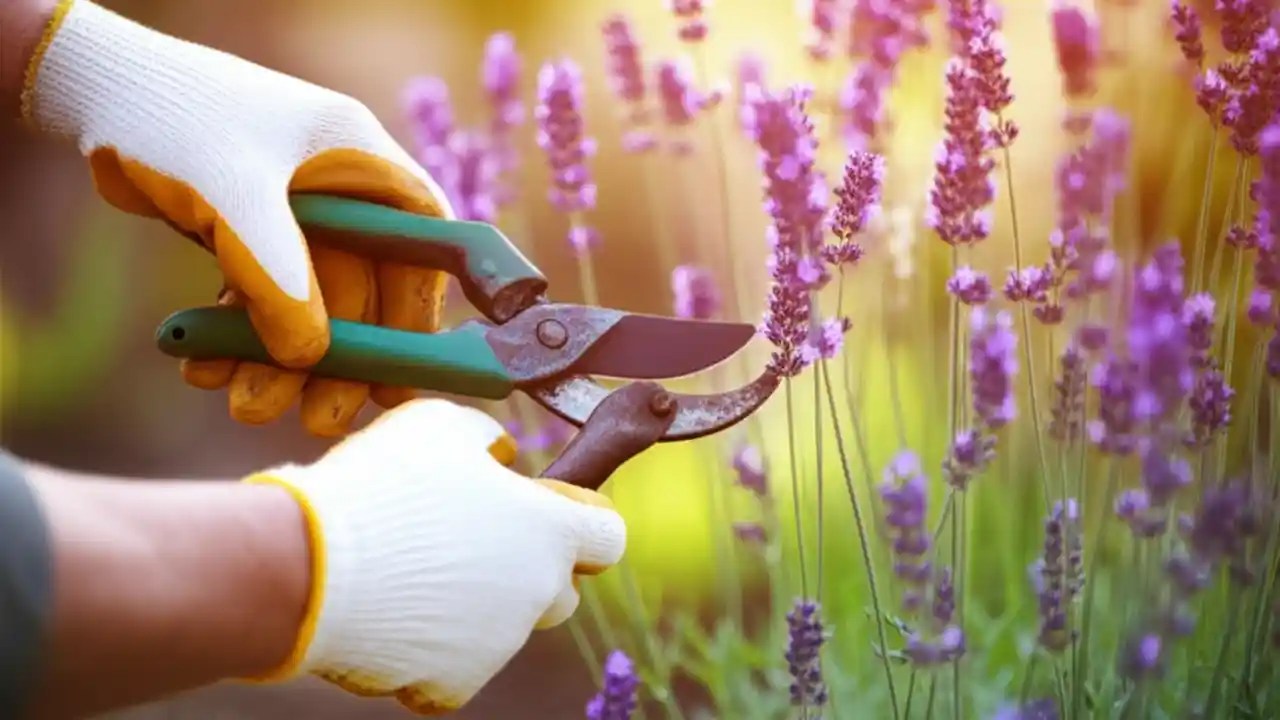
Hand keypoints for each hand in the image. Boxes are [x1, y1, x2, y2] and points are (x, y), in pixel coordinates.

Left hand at [22, 0, 449, 434]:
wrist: (98, 91)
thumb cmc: (177, 118)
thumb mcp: (233, 193)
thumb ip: (276, 273)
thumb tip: (307, 355)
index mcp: (360, 160)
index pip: (421, 242)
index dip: (419, 310)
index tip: (403, 371)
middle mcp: (338, 189)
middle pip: (362, 287)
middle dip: (339, 358)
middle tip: (321, 420)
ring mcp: (292, 213)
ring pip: (305, 302)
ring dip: (277, 360)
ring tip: (247, 408)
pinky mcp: (248, 231)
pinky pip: (257, 296)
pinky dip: (235, 336)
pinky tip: (204, 371)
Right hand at [243, 399, 626, 714]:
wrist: (308, 568)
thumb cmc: (381, 486)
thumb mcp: (442, 426)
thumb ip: (488, 440)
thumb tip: (500, 457)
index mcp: (550, 532)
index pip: (606, 536)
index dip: (581, 520)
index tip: (545, 509)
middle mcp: (537, 595)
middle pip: (560, 591)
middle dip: (530, 569)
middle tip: (471, 540)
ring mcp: (498, 646)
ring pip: (502, 625)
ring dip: (474, 602)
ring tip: (409, 569)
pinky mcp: (453, 685)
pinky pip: (456, 666)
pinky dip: (432, 647)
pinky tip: (393, 611)